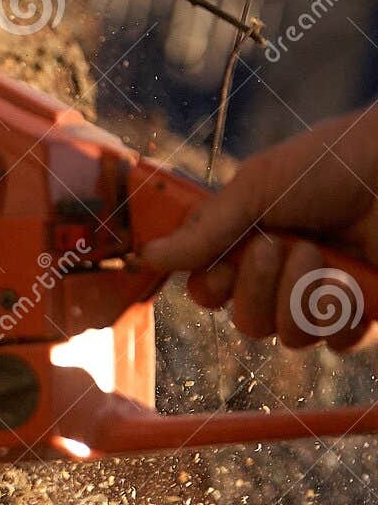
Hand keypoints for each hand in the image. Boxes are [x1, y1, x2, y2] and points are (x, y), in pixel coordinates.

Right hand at [141, 107, 377, 349]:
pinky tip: (352, 283)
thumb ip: (204, 229)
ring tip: (325, 255)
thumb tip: (148, 256)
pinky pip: (332, 342)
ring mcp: (321, 294)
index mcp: (248, 240)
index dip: (213, 285)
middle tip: (285, 245)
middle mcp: (280, 272)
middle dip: (260, 286)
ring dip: (301, 294)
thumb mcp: (256, 185)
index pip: (207, 290)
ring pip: (284, 335)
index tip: (227, 260)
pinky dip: (340, 314)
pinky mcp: (361, 312)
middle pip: (242, 321)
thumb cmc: (335, 162)